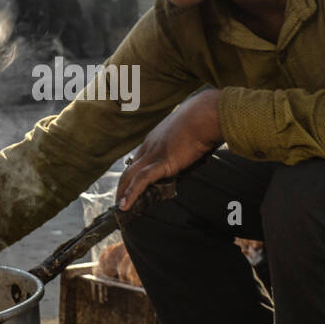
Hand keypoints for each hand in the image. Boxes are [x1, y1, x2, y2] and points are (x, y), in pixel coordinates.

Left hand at [117, 89, 222, 210]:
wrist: (205, 115)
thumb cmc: (202, 120)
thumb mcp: (189, 133)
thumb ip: (185, 145)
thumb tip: (195, 152)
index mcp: (154, 139)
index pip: (138, 161)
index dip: (131, 176)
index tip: (129, 187)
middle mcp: (150, 146)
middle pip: (129, 170)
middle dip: (123, 188)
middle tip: (119, 203)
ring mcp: (154, 154)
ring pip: (130, 176)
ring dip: (123, 194)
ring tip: (120, 209)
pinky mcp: (162, 162)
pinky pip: (141, 181)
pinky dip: (132, 194)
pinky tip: (126, 206)